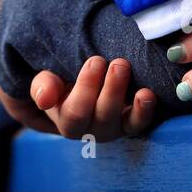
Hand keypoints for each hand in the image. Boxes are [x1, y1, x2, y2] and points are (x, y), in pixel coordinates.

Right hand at [0, 57, 157, 140]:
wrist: (81, 92)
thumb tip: (44, 99)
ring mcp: (115, 128)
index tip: (96, 61)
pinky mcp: (132, 123)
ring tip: (131, 72)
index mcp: (68, 123)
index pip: (76, 112)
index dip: (87, 87)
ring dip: (131, 98)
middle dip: (111, 88)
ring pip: (125, 122)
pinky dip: (146, 110)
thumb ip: (42, 87)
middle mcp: (93, 130)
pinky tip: (148, 94)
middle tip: (118, 63)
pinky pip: (141, 123)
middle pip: (103, 115)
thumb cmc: (61, 86)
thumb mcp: (46, 83)